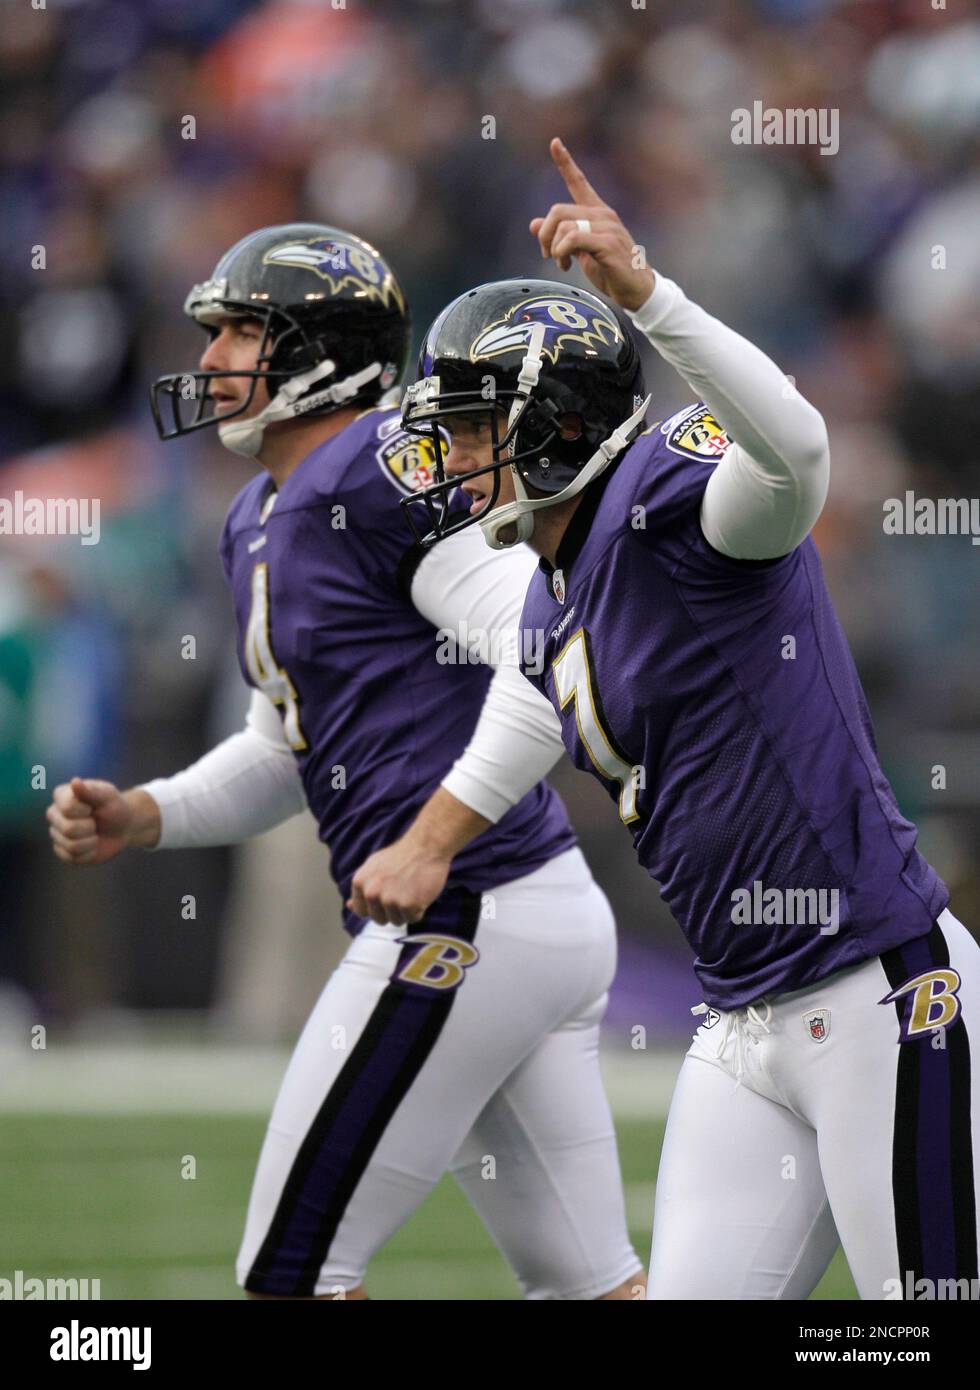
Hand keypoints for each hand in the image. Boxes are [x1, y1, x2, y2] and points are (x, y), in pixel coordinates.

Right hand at [46, 777, 157, 865]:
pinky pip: (73, 858)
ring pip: (70, 846)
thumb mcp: (108, 796)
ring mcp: (57, 833)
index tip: (93, 807)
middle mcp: (54, 814)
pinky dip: (89, 853)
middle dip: (90, 827)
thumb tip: (75, 781)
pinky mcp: (63, 851)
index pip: (67, 808)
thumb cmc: (114, 807)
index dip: (86, 810)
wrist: (122, 827)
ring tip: (95, 833)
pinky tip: (93, 845)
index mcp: (61, 796)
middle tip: (95, 822)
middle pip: (67, 829)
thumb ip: (91, 791)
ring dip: (91, 841)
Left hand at [347, 836, 451, 927]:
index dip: (375, 906)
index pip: (361, 911)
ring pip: (397, 921)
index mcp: (360, 882)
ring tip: (412, 891)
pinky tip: (421, 893)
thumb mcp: (374, 866)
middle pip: (379, 919)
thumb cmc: (401, 856)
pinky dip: (419, 910)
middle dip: (391, 910)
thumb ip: (362, 887)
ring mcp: (389, 900)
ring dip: (406, 911)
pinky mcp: (408, 905)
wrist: (426, 847)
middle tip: (402, 891)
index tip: (386, 896)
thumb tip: (350, 906)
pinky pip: (413, 919)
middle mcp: (371, 893)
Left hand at [530, 137, 654, 311]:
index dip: (565, 162)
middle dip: (544, 235)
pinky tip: (566, 264)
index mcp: (596, 213)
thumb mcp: (580, 252)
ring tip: (562, 263)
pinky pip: (573, 238)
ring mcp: (607, 227)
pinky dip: (562, 252)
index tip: (554, 142)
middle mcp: (602, 215)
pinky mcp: (608, 243)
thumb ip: (559, 236)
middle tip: (547, 254)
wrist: (636, 290)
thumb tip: (533, 224)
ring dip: (554, 249)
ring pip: (563, 226)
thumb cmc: (610, 270)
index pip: (579, 182)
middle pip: (558, 211)